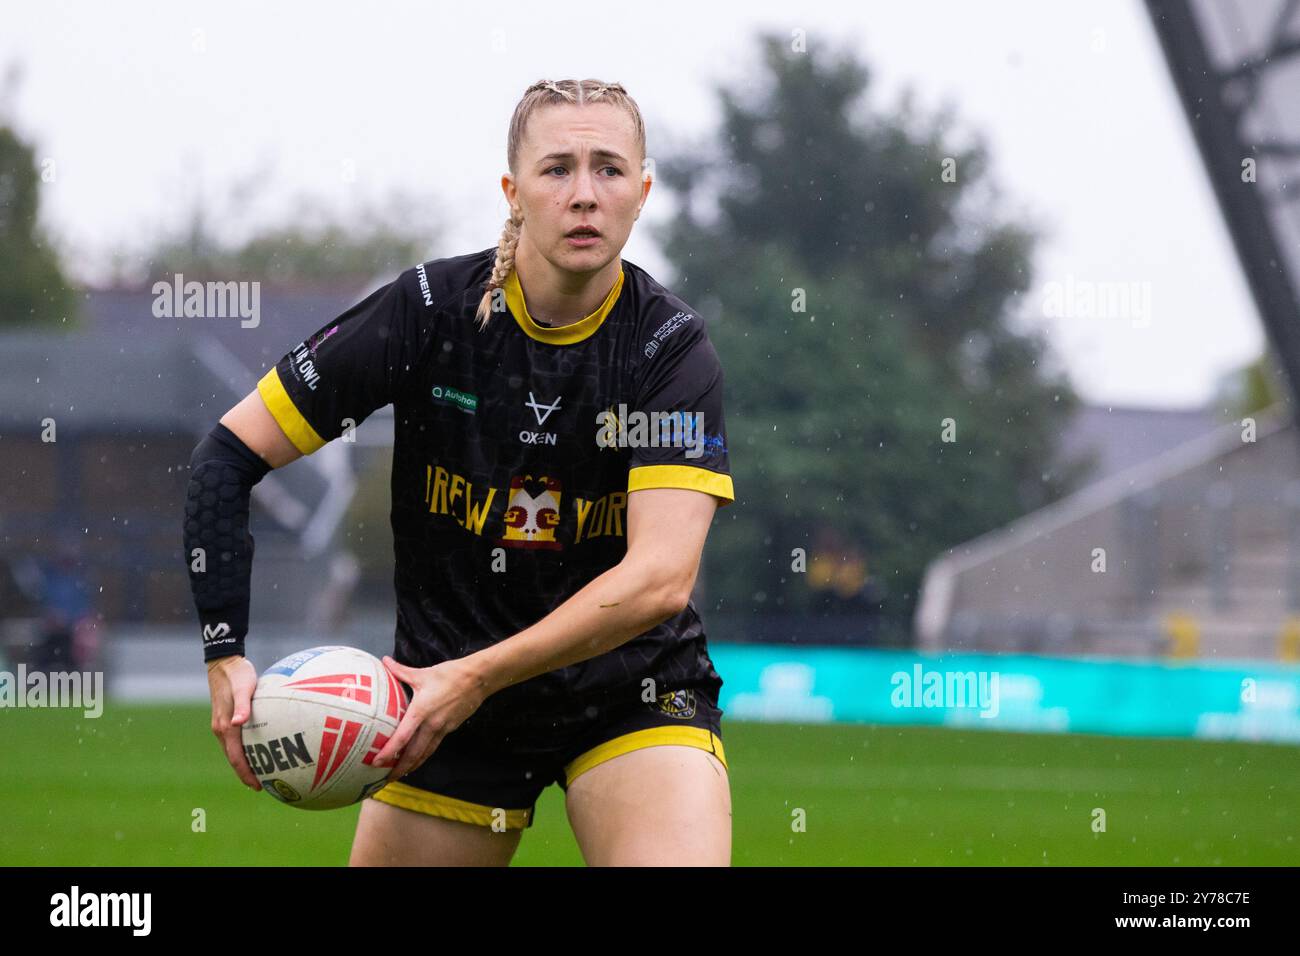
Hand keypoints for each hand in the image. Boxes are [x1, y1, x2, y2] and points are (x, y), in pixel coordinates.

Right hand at [207, 654, 261, 790]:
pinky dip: (246, 750)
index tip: (258, 786)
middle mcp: (221, 729)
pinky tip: (260, 749)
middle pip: (234, 758)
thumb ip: (242, 706)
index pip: (235, 758)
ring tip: (263, 773)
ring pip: (234, 751)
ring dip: (246, 763)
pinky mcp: (227, 718)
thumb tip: (238, 723)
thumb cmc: (237, 674)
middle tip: (264, 786)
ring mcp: (223, 724)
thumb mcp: (243, 688)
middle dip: (246, 774)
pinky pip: (236, 740)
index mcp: (225, 727)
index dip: (246, 773)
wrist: (224, 662)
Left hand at [372, 655, 490, 782]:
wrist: (478, 679)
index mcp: (421, 711)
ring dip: (412, 766)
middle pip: (413, 753)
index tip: (376, 762)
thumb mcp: (422, 674)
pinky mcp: (450, 728)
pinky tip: (418, 759)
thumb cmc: (450, 674)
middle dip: (399, 768)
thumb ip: (400, 671)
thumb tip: (384, 661)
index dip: (389, 752)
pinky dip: (424, 755)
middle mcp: (431, 724)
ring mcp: (442, 728)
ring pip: (425, 753)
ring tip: (400, 774)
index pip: (402, 737)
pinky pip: (433, 746)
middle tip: (386, 779)